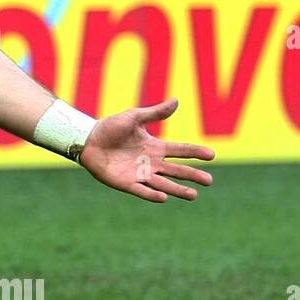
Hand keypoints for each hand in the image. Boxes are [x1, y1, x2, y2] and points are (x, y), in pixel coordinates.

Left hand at [80, 97, 214, 202]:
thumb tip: (177, 101)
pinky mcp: (126, 183)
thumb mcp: (134, 117)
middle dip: (193, 175)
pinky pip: (142, 191)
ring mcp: (140, 174)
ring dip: (178, 190)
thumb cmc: (110, 128)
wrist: (87, 139)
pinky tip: (163, 198)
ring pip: (164, 184)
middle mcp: (151, 163)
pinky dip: (152, 194)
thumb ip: (155, 112)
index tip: (212, 155)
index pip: (181, 150)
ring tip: (193, 196)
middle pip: (177, 170)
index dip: (196, 152)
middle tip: (209, 181)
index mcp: (155, 147)